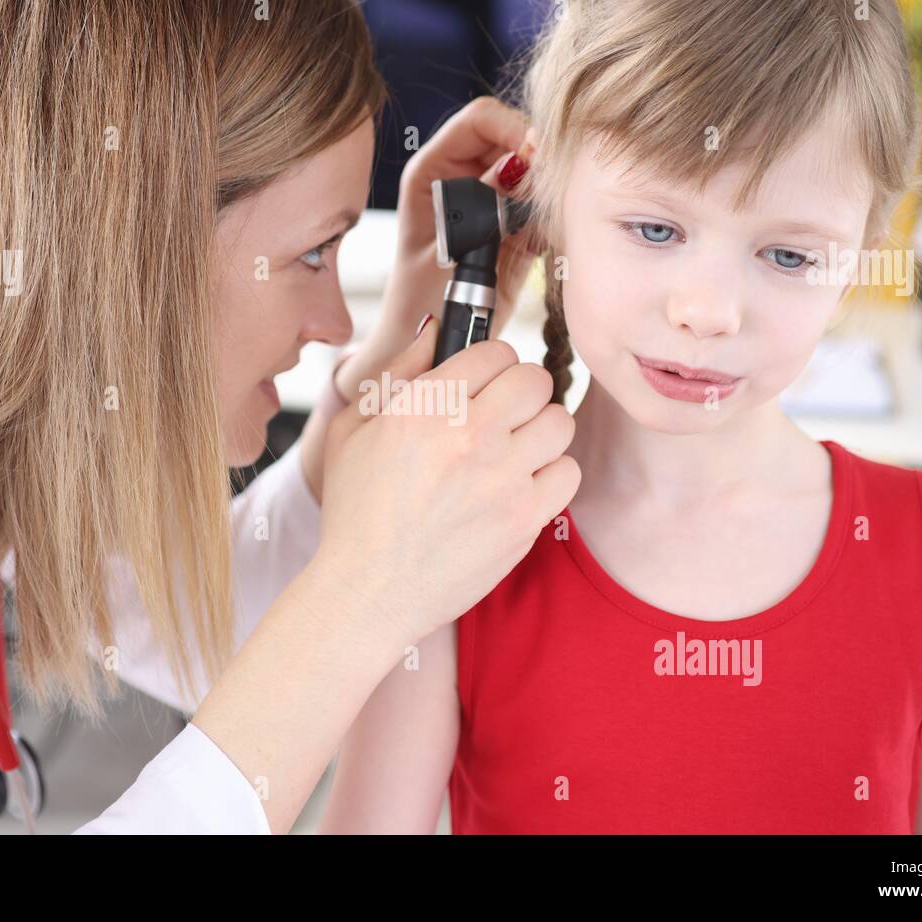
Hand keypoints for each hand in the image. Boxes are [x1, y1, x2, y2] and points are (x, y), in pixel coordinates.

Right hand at [311, 319, 579, 647]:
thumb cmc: (356, 511)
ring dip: (539, 430)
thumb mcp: (353, 429)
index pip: (495, 351)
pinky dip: (550, 474)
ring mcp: (502, 480)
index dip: (491, 362)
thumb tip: (438, 329)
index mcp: (424, 408)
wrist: (368, 592)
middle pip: (536, 380)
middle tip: (504, 411)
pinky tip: (520, 484)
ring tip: (513, 449)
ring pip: (559, 423)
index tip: (484, 380)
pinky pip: (568, 472)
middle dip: (521, 390)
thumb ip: (399, 371)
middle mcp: (468, 437)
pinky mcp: (524, 520)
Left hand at [335, 97, 538, 402]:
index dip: (514, 129)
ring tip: (548, 222)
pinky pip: (542, 206)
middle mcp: (462, 177)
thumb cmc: (422, 306)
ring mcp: (490, 201)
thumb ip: (490, 208)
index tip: (539, 156)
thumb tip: (527, 166)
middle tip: (555, 190)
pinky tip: (546, 244)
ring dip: (549, 190)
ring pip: (534, 171)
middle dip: (539, 158)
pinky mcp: (513, 227)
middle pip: (513, 138)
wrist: (428, 346)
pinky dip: (552, 218)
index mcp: (433, 170)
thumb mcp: (453, 252)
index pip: (481, 120)